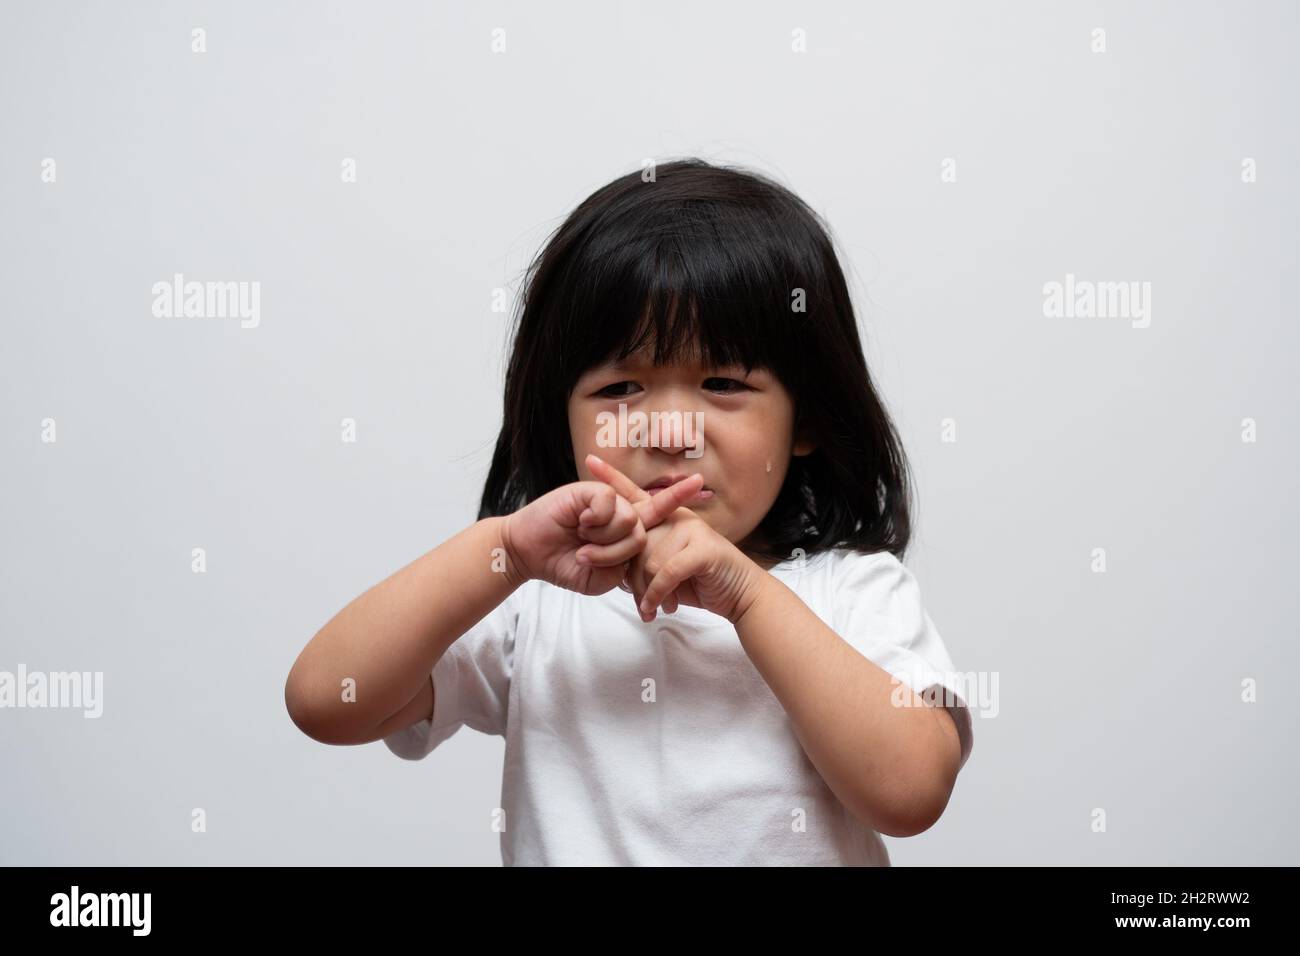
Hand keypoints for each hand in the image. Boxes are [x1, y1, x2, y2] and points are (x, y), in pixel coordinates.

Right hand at [499, 455, 704, 595]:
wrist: (529, 554)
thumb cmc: (563, 565)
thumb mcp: (602, 577)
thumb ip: (625, 565)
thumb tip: (637, 542)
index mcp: (624, 530)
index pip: (658, 513)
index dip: (677, 497)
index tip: (700, 483)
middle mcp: (619, 511)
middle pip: (643, 531)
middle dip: (614, 552)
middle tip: (585, 555)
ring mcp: (606, 499)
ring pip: (629, 521)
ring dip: (603, 541)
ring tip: (580, 540)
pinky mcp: (591, 490)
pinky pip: (609, 505)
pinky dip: (593, 520)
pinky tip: (577, 522)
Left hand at [586, 456, 767, 624]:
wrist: (740, 594)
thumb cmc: (700, 581)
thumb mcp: (665, 568)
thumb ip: (643, 559)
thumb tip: (613, 567)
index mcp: (668, 517)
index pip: (634, 496)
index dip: (612, 479)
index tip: (590, 460)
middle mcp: (678, 518)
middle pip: (634, 543)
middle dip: (630, 580)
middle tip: (636, 603)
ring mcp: (692, 531)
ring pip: (648, 561)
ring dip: (646, 592)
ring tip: (652, 609)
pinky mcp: (702, 550)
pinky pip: (666, 572)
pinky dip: (657, 594)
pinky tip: (656, 608)